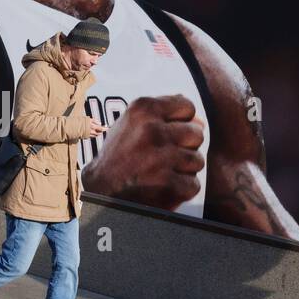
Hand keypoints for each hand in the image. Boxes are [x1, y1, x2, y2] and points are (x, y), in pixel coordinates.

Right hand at [81, 95, 205, 210]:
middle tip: (164, 156)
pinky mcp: (167, 184)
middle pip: (196, 134)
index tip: (168, 134)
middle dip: (185, 146)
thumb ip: (163, 115)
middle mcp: (151, 130)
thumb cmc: (118, 156)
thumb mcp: (131, 123)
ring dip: (184, 169)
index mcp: (143, 109)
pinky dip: (181, 190)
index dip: (181, 122)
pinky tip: (162, 187)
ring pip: (197, 160)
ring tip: (162, 172)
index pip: (187, 107)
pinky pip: (193, 184)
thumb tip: (199, 120)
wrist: (100, 190)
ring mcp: (161, 157)